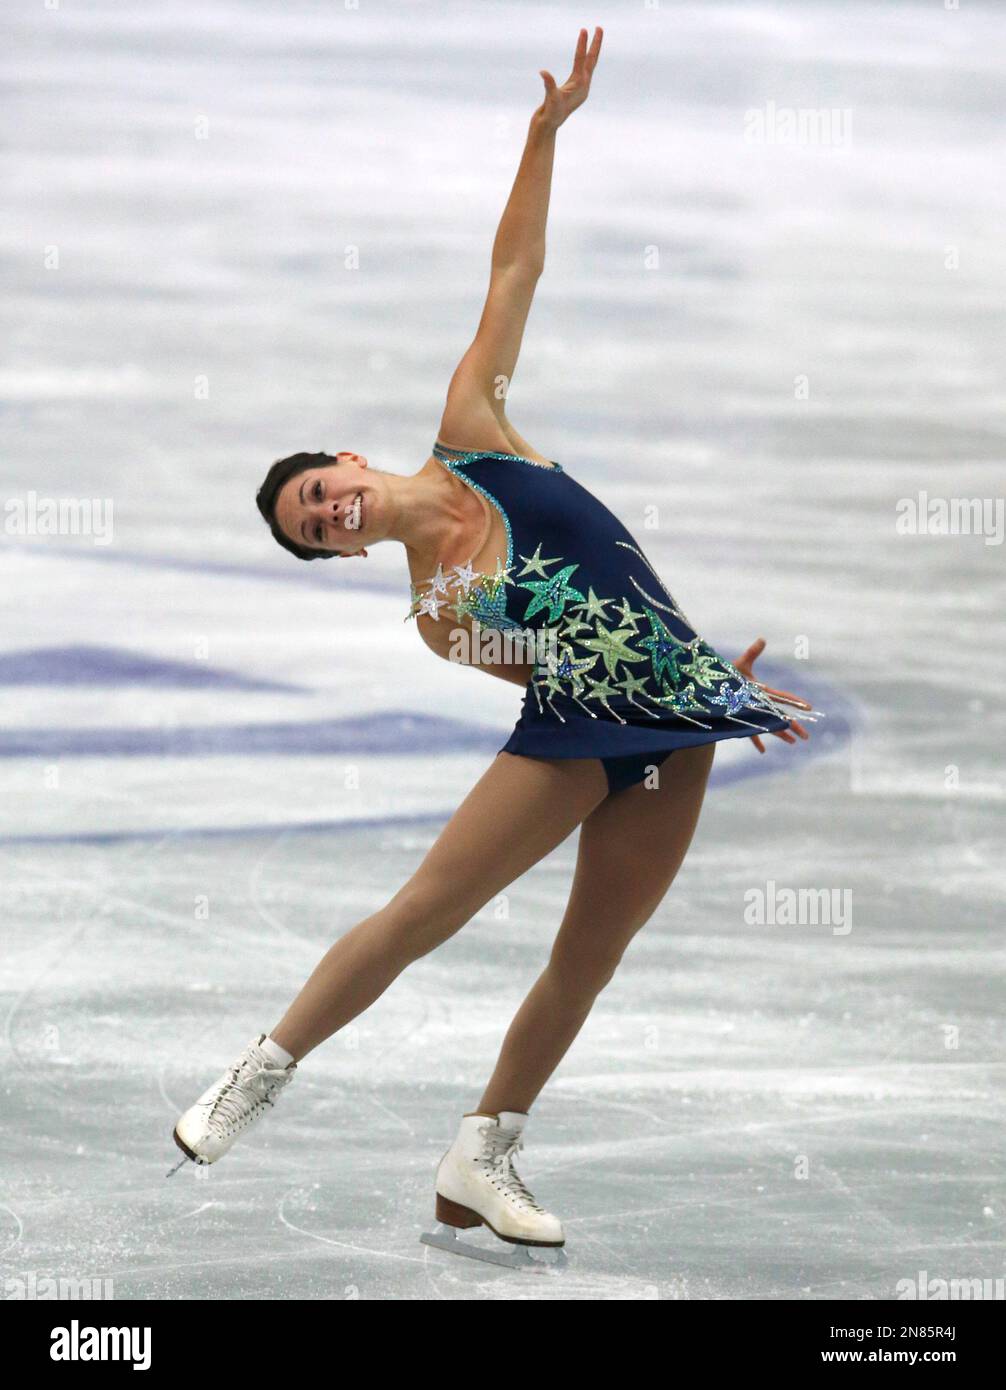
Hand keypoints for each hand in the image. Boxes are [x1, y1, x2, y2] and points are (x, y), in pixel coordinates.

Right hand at [536, 26, 602, 130]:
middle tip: (599, 27)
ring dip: (591, 50)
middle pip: (591, 60)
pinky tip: (584, 57)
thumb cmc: (551, 114)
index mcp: (580, 84)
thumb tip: (543, 73)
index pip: (582, 59)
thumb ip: (549, 84)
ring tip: (593, 37)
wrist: (549, 125)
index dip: (582, 44)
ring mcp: (580, 87)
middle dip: (595, 44)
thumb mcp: (551, 98)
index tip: (584, 29)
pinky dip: (584, 60)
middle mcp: (583, 84)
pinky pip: (582, 70)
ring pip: (588, 64)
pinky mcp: (575, 89)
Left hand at [733, 637, 811, 753]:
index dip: (796, 702)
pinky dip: (756, 740)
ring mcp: (751, 713)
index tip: (809, 708)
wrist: (709, 685)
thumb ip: (752, 653)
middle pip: (780, 716)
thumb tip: (762, 639)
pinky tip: (762, 751)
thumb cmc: (726, 674)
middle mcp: (759, 704)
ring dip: (780, 734)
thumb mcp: (741, 664)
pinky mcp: (740, 720)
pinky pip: (750, 733)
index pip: (783, 697)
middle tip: (807, 735)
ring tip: (792, 743)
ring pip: (769, 726)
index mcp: (763, 692)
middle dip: (794, 725)